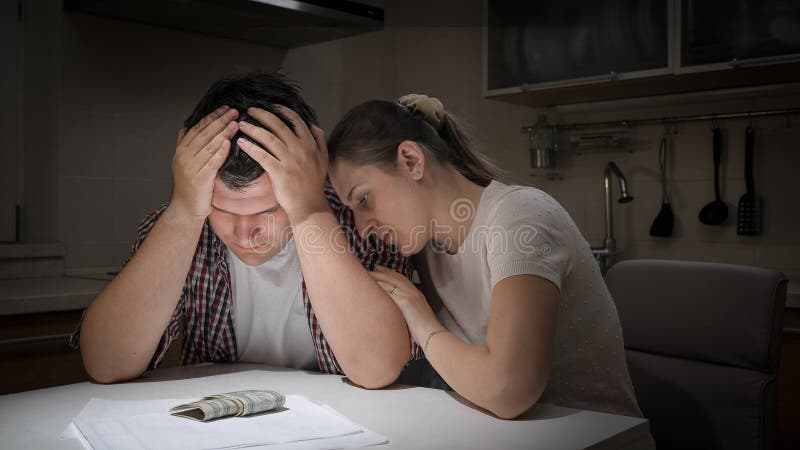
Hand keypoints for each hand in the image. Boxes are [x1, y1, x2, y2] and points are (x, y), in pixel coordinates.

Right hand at [169, 106, 238, 221]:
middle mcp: (184, 156)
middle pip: (204, 134)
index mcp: (181, 150)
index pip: (198, 128)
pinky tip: (228, 143)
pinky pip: (211, 162)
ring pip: (209, 146)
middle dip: (219, 121)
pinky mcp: (199, 179)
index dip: (211, 117)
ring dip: (223, 133)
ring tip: (235, 123)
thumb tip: (187, 127)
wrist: (186, 209)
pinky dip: (220, 151)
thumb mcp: (185, 162)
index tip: (224, 108)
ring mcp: (190, 167)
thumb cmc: (191, 185)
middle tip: (233, 111)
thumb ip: (187, 145)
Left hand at [235, 106, 329, 223]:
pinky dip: (250, 147)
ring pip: (268, 138)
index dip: (281, 110)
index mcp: (310, 144)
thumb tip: (313, 125)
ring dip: (253, 129)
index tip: (270, 106)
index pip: (295, 120)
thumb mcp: (323, 159)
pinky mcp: (279, 172)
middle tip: (250, 110)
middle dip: (262, 115)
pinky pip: (262, 155)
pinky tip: (241, 142)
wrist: (309, 205)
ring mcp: (290, 160)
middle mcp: (300, 149)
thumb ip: (319, 140)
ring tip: (241, 125)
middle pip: (278, 125)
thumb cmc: (313, 184)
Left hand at [369, 266, 442, 343]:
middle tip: (374, 268)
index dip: (392, 274)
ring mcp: (410, 295)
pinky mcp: (405, 301)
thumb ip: (410, 311)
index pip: (403, 280)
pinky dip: (381, 287)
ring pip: (391, 282)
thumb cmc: (425, 331)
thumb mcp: (418, 316)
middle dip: (384, 272)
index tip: (383, 270)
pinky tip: (372, 285)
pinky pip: (390, 291)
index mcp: (417, 295)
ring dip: (379, 277)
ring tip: (368, 274)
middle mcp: (414, 292)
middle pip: (396, 278)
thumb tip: (402, 313)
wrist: (432, 335)